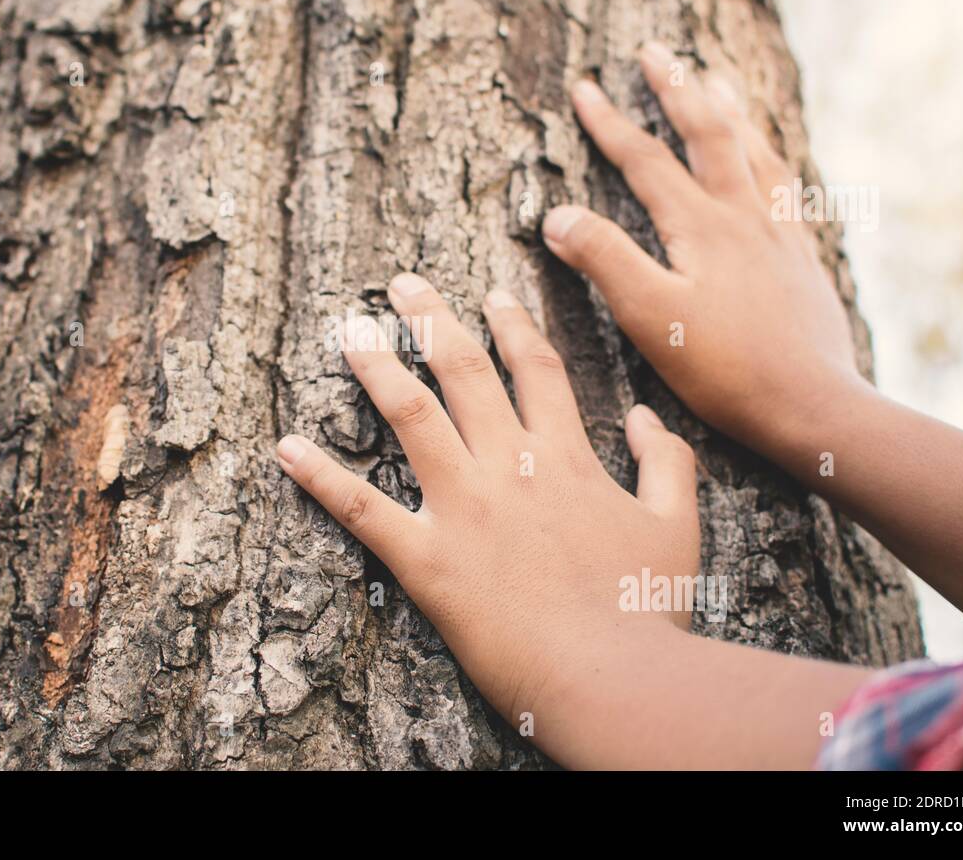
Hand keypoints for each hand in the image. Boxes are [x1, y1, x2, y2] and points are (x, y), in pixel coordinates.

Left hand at [276, 272, 699, 761]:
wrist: (612, 677)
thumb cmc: (647, 609)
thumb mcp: (676, 526)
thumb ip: (666, 463)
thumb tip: (646, 418)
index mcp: (566, 458)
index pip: (536, 371)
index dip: (515, 327)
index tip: (496, 295)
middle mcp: (509, 467)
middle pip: (464, 372)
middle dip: (432, 320)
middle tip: (402, 285)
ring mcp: (463, 508)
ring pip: (410, 416)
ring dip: (376, 367)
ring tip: (348, 329)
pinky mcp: (426, 558)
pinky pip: (362, 508)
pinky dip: (320, 477)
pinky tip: (287, 448)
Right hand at [542, 42, 863, 459]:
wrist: (813, 403)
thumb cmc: (726, 368)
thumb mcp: (650, 316)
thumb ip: (605, 260)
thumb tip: (559, 215)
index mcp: (702, 225)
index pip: (645, 160)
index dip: (610, 123)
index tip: (584, 87)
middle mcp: (745, 215)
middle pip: (710, 133)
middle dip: (677, 89)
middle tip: (657, 51)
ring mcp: (779, 234)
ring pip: (755, 150)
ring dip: (730, 109)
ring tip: (718, 76)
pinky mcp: (802, 259)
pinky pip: (786, 186)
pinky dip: (771, 156)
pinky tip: (770, 161)